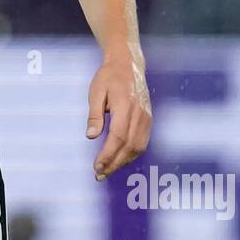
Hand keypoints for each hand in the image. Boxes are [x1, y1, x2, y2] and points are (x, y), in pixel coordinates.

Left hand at [85, 53, 151, 180]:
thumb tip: (91, 136)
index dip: (108, 154)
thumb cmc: (108, 77)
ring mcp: (147, 117)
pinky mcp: (149, 119)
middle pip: (129, 146)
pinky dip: (131, 155)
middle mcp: (139, 113)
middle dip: (114, 163)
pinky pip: (142, 142)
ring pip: (138, 147)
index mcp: (126, 105)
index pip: (118, 136)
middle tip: (98, 175)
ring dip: (123, 162)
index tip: (96, 166)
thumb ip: (94, 115)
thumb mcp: (95, 92)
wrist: (128, 64)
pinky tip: (119, 160)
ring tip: (106, 170)